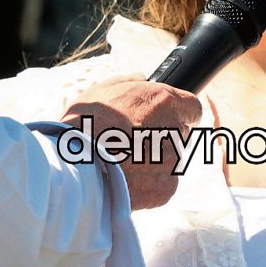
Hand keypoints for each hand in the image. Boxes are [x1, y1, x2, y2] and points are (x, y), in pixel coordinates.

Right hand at [62, 77, 201, 209]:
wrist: (74, 167)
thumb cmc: (83, 125)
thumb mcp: (101, 92)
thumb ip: (128, 82)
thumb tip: (142, 79)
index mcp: (163, 102)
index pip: (191, 107)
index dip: (178, 112)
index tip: (163, 118)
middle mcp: (174, 129)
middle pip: (180, 133)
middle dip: (162, 136)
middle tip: (134, 140)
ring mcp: (172, 160)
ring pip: (171, 158)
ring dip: (155, 159)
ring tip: (124, 160)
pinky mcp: (166, 187)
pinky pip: (164, 182)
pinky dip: (150, 182)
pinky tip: (127, 178)